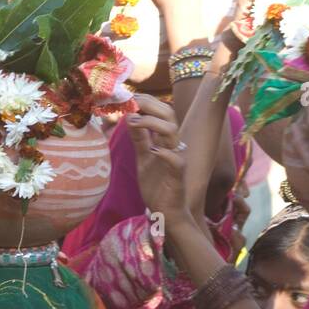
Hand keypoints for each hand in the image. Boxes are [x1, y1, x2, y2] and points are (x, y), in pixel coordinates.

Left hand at [127, 93, 191, 222]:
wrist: (166, 212)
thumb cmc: (156, 186)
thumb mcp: (143, 159)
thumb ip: (139, 140)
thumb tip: (129, 118)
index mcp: (165, 141)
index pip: (161, 113)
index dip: (148, 102)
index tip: (130, 96)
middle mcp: (174, 146)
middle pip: (169, 116)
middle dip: (150, 105)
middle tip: (131, 101)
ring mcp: (178, 159)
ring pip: (173, 133)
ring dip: (153, 124)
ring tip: (134, 122)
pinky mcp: (178, 176)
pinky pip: (176, 161)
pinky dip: (164, 153)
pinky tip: (152, 150)